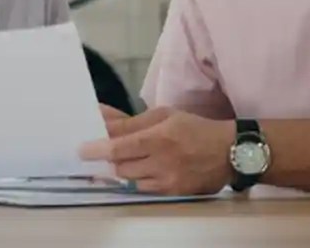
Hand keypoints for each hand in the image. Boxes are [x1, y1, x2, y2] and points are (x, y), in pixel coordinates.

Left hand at [79, 107, 234, 195]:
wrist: (228, 153)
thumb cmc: (193, 128)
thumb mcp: (163, 115)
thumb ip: (130, 120)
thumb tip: (101, 117)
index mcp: (159, 137)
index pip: (120, 147)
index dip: (98, 149)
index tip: (81, 150)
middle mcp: (161, 162)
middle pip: (121, 166)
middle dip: (109, 159)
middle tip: (102, 152)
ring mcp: (167, 181)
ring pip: (130, 180)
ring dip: (121, 170)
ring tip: (121, 160)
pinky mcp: (172, 194)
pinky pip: (143, 189)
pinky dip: (136, 180)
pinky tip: (137, 171)